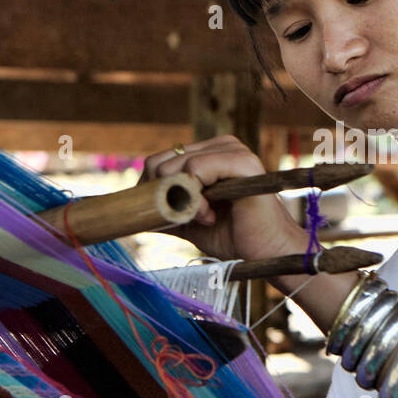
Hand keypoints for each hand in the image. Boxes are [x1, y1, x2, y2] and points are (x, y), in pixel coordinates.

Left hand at [141, 136, 306, 262]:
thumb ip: (166, 207)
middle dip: (164, 194)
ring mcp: (233, 150)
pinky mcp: (242, 162)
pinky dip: (195, 196)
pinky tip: (209, 214)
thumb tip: (130, 210)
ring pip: (178, 163)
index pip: (160, 160)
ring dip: (182, 197)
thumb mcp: (190, 219)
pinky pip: (197, 168)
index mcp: (210, 153)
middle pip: (163, 160)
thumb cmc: (233, 236)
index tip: (167, 215)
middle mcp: (222, 145)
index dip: (152, 188)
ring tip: (203, 217)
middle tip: (188, 218)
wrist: (267, 252)